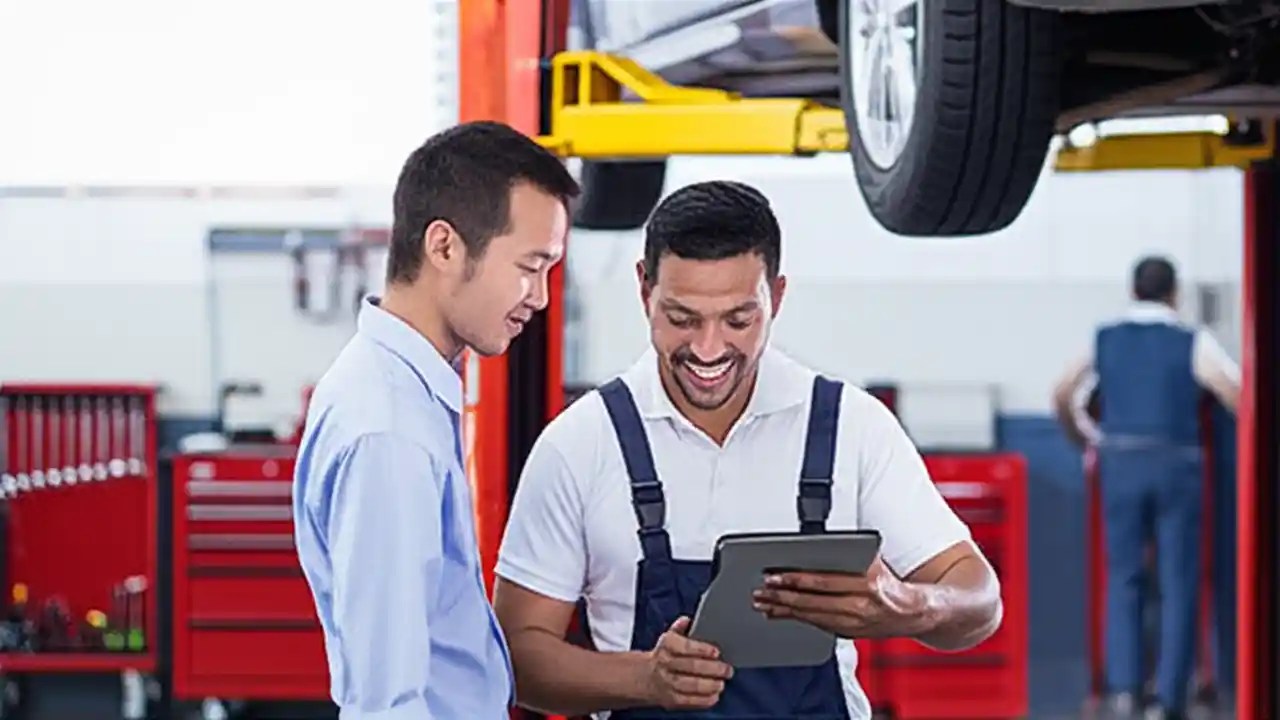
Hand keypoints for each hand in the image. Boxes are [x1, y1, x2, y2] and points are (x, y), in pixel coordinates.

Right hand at [640, 616, 733, 710]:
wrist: (646, 677)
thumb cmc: (665, 655)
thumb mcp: (670, 637)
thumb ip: (680, 628)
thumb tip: (687, 621)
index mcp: (667, 645)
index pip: (684, 646)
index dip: (701, 649)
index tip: (716, 651)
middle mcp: (665, 664)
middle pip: (691, 666)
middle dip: (712, 668)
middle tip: (727, 669)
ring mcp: (668, 683)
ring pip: (690, 685)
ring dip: (709, 685)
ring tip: (721, 683)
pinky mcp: (671, 699)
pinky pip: (689, 701)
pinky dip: (704, 700)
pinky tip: (715, 695)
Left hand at [751, 556, 931, 638]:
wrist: (914, 613)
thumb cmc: (891, 583)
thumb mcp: (875, 562)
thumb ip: (851, 555)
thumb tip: (822, 542)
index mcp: (867, 584)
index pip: (823, 582)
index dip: (795, 580)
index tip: (774, 576)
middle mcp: (859, 607)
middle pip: (811, 603)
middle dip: (782, 597)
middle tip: (760, 592)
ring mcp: (853, 624)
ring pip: (810, 617)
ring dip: (783, 610)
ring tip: (762, 604)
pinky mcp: (847, 633)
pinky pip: (816, 625)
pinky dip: (796, 619)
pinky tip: (779, 614)